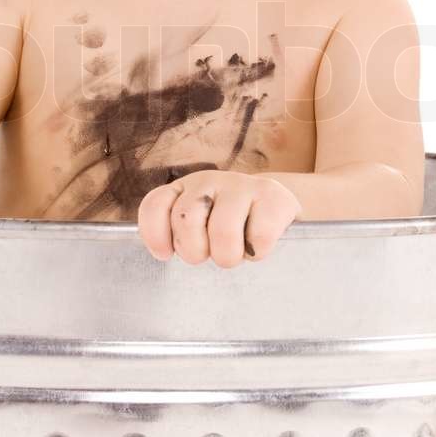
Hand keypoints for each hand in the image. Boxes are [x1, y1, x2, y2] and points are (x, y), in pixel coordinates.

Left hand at [136, 170, 302, 267]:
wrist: (280, 210)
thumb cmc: (231, 232)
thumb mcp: (199, 231)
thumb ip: (179, 236)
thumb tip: (163, 254)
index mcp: (184, 189)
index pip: (155, 206)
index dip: (155, 235)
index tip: (165, 255)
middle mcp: (208, 180)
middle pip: (186, 220)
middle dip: (195, 251)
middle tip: (210, 255)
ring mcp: (241, 184)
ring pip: (222, 231)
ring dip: (228, 256)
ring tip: (235, 254)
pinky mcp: (272, 195)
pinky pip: (259, 236)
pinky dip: (257, 252)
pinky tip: (258, 246)